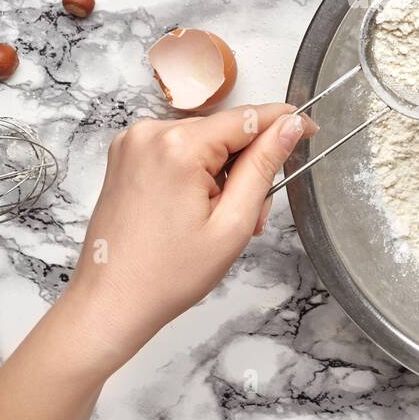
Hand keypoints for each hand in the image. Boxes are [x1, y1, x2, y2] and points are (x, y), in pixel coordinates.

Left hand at [65, 104, 316, 372]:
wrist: (110, 303)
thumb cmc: (166, 276)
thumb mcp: (232, 224)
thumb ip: (264, 167)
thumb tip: (289, 127)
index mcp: (178, 147)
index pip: (248, 117)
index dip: (284, 122)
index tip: (308, 129)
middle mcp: (150, 133)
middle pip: (225, 131)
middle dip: (248, 166)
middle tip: (253, 215)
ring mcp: (133, 142)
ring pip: (203, 141)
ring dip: (222, 172)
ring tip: (219, 221)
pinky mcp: (126, 155)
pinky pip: (178, 149)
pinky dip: (196, 171)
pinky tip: (197, 209)